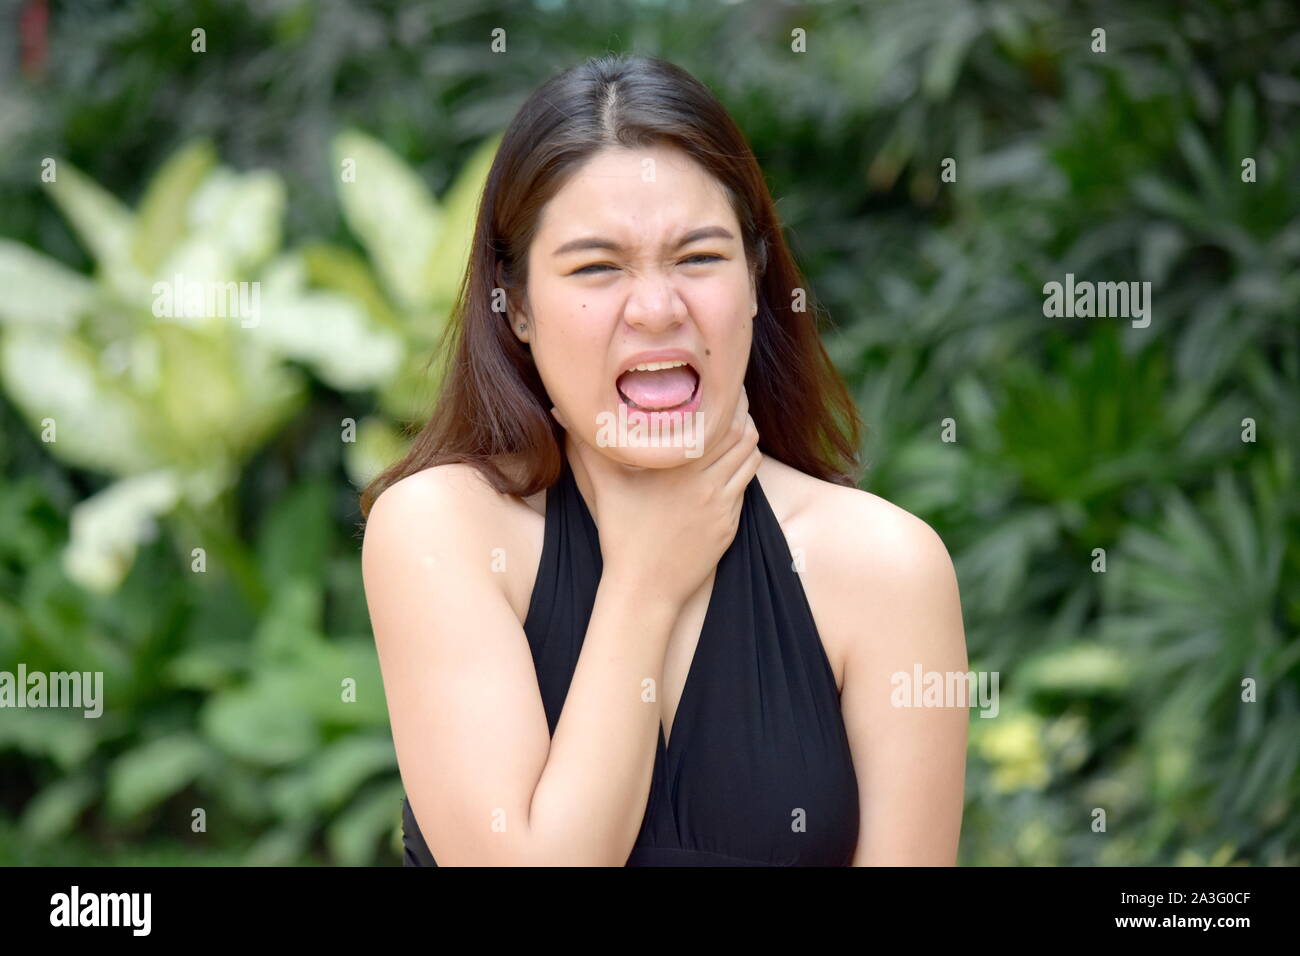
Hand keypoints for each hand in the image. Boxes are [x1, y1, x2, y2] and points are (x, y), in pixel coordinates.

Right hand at [553, 385, 760, 606]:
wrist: (644, 587)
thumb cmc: (620, 533)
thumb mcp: (603, 484)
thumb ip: (585, 443)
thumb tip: (559, 409)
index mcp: (678, 468)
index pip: (719, 422)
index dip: (727, 400)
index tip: (721, 387)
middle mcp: (706, 484)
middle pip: (743, 435)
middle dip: (742, 415)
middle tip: (732, 403)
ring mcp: (722, 505)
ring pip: (750, 459)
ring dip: (746, 442)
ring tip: (733, 430)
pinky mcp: (729, 524)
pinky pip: (745, 486)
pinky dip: (741, 469)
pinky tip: (728, 463)